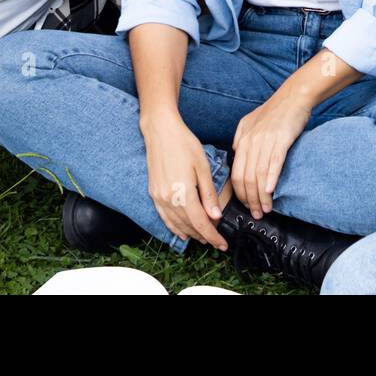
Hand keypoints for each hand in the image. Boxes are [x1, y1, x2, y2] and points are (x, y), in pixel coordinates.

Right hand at [142, 111, 226, 249]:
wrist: (160, 131)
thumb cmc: (183, 144)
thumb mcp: (202, 167)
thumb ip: (208, 194)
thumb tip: (215, 216)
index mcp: (183, 193)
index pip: (200, 223)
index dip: (212, 236)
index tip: (222, 243)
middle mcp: (168, 199)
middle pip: (188, 226)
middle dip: (203, 236)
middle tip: (217, 240)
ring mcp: (158, 197)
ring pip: (176, 225)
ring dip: (190, 234)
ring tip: (203, 238)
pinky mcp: (153, 193)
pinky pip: (164, 218)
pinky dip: (174, 227)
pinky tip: (182, 232)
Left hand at [231, 91, 312, 218]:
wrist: (293, 97)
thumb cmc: (274, 110)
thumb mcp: (250, 121)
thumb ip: (241, 138)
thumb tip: (235, 153)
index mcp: (242, 141)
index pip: (236, 174)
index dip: (240, 194)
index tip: (246, 206)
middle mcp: (251, 142)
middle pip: (245, 178)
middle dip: (250, 200)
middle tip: (256, 214)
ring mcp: (265, 141)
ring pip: (258, 174)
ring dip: (261, 196)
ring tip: (266, 209)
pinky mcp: (281, 139)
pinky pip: (273, 162)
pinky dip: (271, 178)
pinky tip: (271, 191)